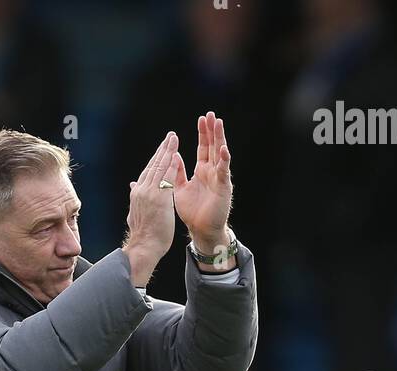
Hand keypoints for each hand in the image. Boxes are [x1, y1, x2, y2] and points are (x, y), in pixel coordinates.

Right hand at [123, 131, 179, 279]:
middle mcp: (141, 190)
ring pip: (159, 167)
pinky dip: (171, 164)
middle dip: (162, 149)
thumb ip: (136, 198)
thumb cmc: (143, 236)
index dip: (156, 158)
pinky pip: (166, 177)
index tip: (163, 148)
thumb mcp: (136, 213)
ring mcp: (150, 193)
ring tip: (173, 138)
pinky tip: (176, 154)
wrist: (144, 247)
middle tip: (170, 136)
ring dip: (167, 151)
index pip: (148, 171)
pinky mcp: (159, 198)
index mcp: (137, 193)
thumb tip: (132, 186)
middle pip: (153, 165)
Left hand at [172, 111, 233, 248]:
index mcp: (201, 171)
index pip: (203, 148)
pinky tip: (223, 149)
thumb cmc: (192, 211)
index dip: (203, 134)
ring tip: (219, 124)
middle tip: (212, 114)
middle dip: (212, 131)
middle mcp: (212, 172)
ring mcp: (219, 178)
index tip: (201, 119)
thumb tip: (172, 156)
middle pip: (213, 147)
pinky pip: (224, 172)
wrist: (200, 230)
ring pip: (220, 154)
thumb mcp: (180, 188)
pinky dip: (224, 161)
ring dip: (220, 139)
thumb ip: (177, 172)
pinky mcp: (223, 188)